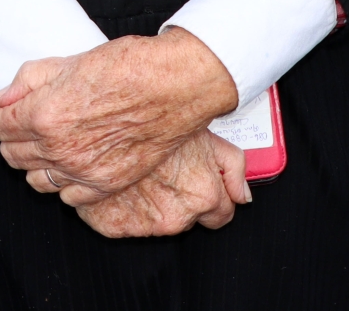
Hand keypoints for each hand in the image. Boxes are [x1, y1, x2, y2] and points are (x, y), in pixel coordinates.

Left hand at [0, 27, 238, 199]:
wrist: (175, 85)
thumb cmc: (129, 66)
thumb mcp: (71, 61)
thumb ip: (30, 80)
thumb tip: (4, 97)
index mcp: (45, 114)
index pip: (0, 124)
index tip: (4, 107)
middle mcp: (59, 149)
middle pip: (12, 154)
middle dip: (12, 136)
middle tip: (24, 121)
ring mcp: (83, 172)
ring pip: (36, 180)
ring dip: (35, 161)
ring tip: (49, 142)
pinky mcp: (107, 185)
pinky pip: (68, 197)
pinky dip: (64, 182)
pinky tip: (72, 163)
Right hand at [71, 131, 250, 236]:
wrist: (104, 125)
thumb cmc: (157, 121)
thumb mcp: (206, 133)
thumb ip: (233, 166)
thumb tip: (244, 194)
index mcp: (204, 195)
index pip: (222, 215)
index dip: (214, 196)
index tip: (203, 184)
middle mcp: (177, 216)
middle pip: (190, 218)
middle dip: (184, 198)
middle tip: (168, 170)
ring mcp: (146, 225)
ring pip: (160, 220)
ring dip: (155, 201)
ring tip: (144, 170)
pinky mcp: (116, 227)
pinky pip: (127, 221)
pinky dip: (127, 205)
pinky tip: (125, 181)